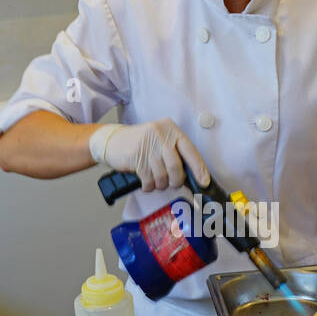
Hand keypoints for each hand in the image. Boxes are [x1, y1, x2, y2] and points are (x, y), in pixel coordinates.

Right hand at [89, 118, 209, 192]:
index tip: (204, 182)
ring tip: (156, 181)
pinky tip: (146, 182)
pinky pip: (148, 179)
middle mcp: (161, 134)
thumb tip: (193, 175)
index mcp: (171, 129)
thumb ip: (176, 154)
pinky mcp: (136, 156)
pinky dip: (149, 186)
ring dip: (160, 184)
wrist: (112, 140)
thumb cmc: (141, 144)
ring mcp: (148, 144)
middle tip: (172, 183)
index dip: (199, 169)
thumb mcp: (160, 141)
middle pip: (176, 166)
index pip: (190, 151)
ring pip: (162, 175)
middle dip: (176, 180)